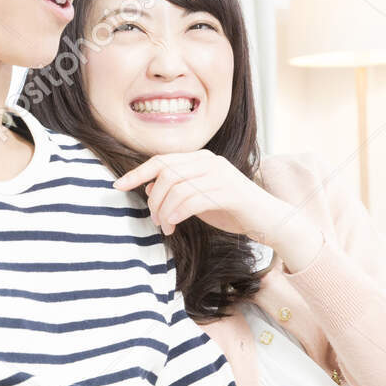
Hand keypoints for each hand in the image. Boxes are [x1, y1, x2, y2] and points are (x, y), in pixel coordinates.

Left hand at [112, 151, 322, 270]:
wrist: (267, 219)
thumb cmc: (231, 209)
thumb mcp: (198, 197)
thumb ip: (176, 189)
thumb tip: (147, 187)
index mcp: (200, 159)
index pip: (161, 160)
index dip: (137, 172)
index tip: (118, 186)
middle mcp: (208, 161)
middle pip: (165, 173)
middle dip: (153, 199)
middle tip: (154, 219)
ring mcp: (219, 174)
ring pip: (176, 187)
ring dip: (163, 209)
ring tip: (166, 226)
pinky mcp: (228, 191)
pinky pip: (192, 199)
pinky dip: (177, 213)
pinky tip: (175, 224)